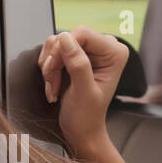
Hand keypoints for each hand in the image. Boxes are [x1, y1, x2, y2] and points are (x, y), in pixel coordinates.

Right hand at [38, 26, 127, 154]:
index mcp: (114, 52)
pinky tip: (53, 84)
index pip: (81, 33)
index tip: (53, 71)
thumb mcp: (83, 91)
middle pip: (67, 37)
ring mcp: (88, 51)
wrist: (80, 129)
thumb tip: (65, 39)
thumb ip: (77, 64)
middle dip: (54, 60)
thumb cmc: (86, 115)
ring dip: (49, 66)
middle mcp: (103, 48)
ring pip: (56, 43)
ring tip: (53, 86)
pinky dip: (47, 68)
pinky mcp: (74, 57)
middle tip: (53, 83)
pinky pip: (52, 51)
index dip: (62, 49)